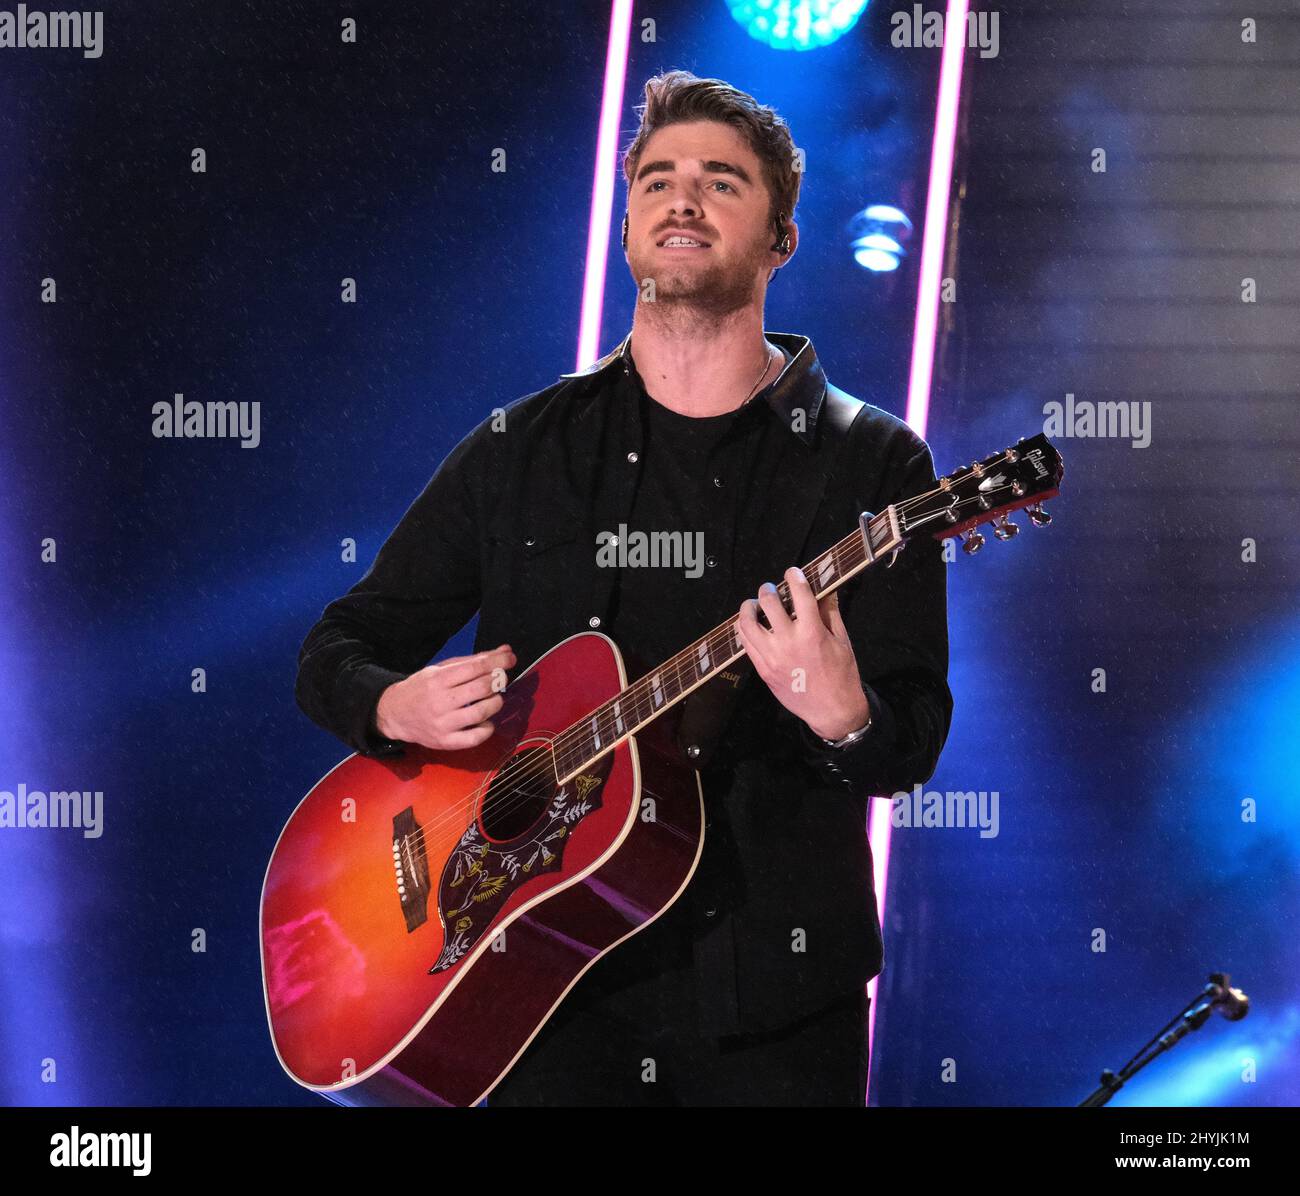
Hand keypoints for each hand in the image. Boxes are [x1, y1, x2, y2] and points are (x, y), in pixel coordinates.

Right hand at [374, 644, 516, 750]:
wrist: (394, 713)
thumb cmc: (422, 688)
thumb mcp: (441, 669)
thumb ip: (473, 661)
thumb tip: (505, 651)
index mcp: (438, 679)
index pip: (475, 668)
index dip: (498, 661)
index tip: (510, 658)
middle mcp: (440, 701)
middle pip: (481, 688)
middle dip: (498, 681)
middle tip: (501, 679)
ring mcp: (442, 724)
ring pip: (481, 712)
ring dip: (496, 703)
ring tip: (494, 699)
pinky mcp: (445, 742)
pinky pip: (474, 738)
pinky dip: (487, 729)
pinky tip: (486, 721)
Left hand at [736, 568, 869, 740]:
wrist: (832, 710)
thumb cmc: (842, 675)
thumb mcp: (842, 641)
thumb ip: (830, 613)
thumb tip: (825, 590)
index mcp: (812, 632)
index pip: (800, 594)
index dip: (794, 577)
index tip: (792, 572)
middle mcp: (789, 642)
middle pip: (769, 603)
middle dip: (768, 590)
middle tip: (770, 589)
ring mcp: (772, 657)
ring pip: (747, 623)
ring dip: (749, 608)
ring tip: (754, 605)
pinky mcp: (763, 670)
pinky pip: (745, 644)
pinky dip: (744, 630)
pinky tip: (750, 625)